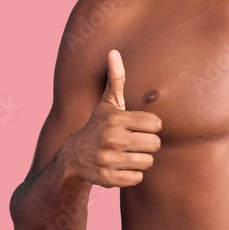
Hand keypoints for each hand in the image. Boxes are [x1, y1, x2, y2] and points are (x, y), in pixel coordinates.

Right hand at [65, 49, 161, 187]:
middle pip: (154, 145)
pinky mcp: (107, 179)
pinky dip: (132, 175)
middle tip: (134, 142)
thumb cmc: (99, 125)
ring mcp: (108, 159)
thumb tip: (113, 51)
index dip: (151, 126)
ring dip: (140, 160)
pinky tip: (120, 166)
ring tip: (127, 154)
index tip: (139, 127)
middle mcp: (111, 139)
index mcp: (116, 119)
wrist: (72, 157)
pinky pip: (137, 178)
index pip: (156, 124)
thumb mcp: (107, 103)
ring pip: (147, 162)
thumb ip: (116, 79)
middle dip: (148, 144)